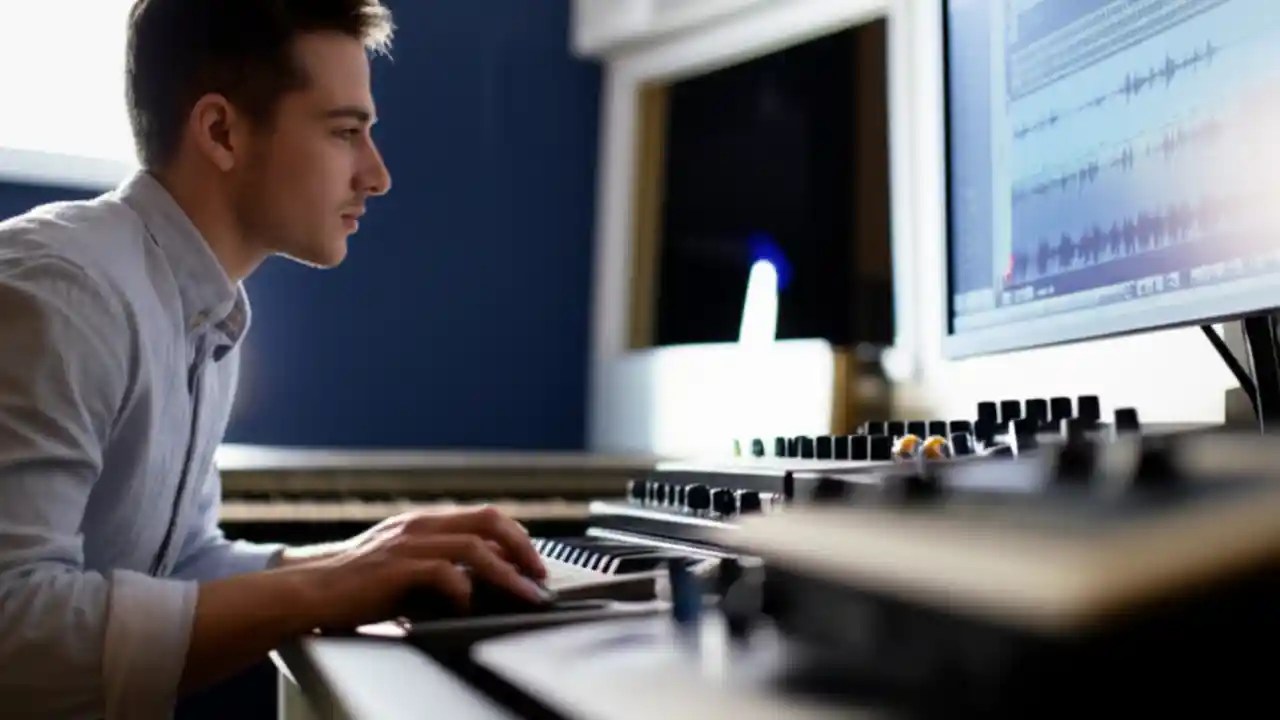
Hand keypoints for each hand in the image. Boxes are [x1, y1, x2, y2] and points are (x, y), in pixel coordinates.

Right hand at [293, 505, 548, 629]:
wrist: (310, 589)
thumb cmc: (358, 582)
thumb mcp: (405, 561)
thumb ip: (439, 560)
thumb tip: (485, 577)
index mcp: (426, 521)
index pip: (485, 516)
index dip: (517, 537)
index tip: (535, 562)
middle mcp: (421, 525)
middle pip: (488, 520)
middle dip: (522, 547)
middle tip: (540, 575)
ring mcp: (408, 543)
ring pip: (474, 547)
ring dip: (506, 573)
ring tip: (525, 594)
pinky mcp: (395, 568)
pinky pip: (442, 573)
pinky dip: (463, 589)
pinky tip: (468, 605)